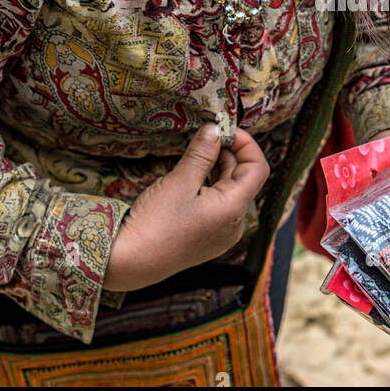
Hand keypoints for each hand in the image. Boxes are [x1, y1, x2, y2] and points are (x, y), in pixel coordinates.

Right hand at [103, 125, 268, 291]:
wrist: (132, 262)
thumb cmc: (156, 222)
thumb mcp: (179, 181)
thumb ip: (201, 154)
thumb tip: (215, 129)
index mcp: (233, 210)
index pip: (257, 168)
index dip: (245, 144)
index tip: (224, 129)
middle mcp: (234, 224)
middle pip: (244, 179)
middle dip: (229, 153)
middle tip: (207, 134)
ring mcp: (222, 233)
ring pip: (230, 191)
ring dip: (219, 168)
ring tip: (198, 151)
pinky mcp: (208, 238)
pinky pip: (219, 205)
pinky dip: (211, 185)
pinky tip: (192, 175)